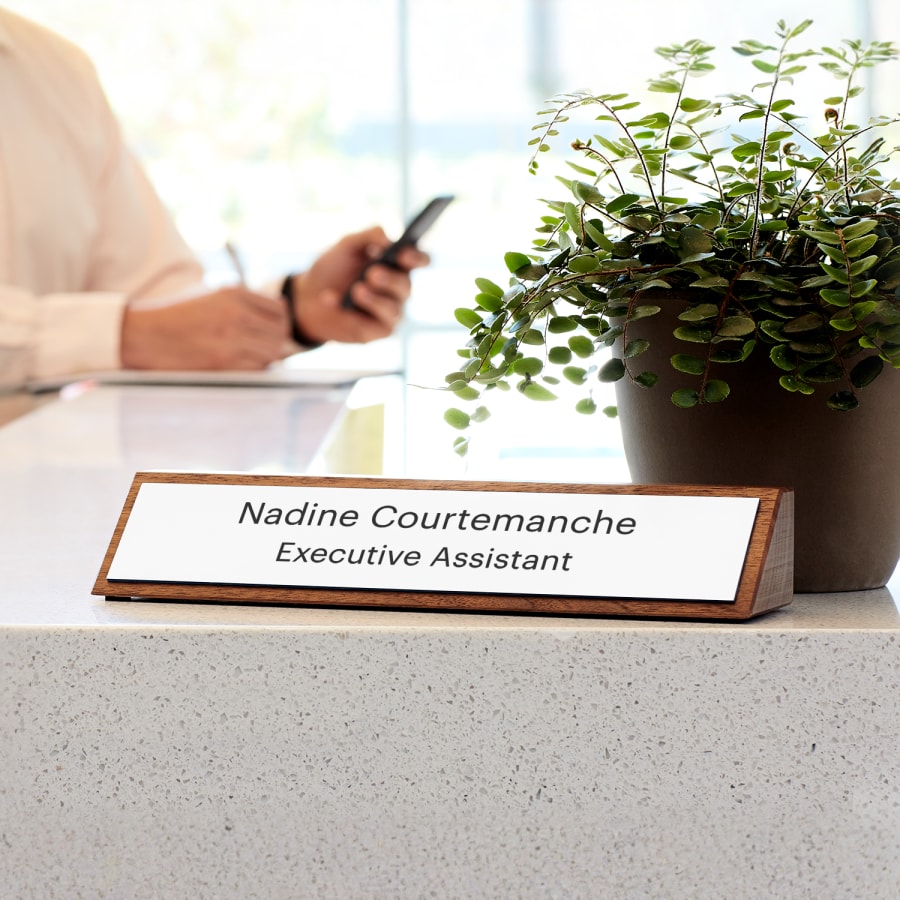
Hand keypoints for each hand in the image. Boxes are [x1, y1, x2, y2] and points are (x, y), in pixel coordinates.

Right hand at [120, 287, 289, 369]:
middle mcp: (237, 312)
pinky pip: (258, 368)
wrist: (143, 334)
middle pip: (279, 332)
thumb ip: (243, 302)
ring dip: (265, 357)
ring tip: (249, 358)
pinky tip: (240, 367)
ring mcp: (232, 337)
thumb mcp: (210, 297)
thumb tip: (280, 313)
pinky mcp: (224, 361)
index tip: (270, 332)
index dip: (280, 323)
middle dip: (275, 342)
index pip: (279, 309)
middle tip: (262, 349)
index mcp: (234, 293)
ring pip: (272, 351)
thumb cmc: (176, 317)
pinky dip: (254, 369)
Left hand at [290, 226, 429, 344]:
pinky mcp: (377, 332)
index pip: (420, 260)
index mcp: (397, 265)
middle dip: (390, 280)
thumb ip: (368, 236)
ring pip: (393, 309)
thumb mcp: (347, 246)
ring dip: (375, 299)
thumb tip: (387, 237)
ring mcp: (390, 313)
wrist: (308, 297)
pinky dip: (350, 312)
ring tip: (356, 290)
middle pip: (406, 286)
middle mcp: (399, 290)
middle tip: (372, 273)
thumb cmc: (333, 269)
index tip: (403, 254)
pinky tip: (330, 300)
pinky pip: (371, 325)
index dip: (417, 258)